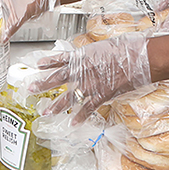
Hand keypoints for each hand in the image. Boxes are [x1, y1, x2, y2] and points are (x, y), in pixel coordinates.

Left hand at [31, 32, 150, 123]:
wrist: (138, 58)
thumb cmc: (124, 48)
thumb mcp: (103, 47)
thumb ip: (92, 55)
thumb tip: (89, 58)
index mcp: (81, 56)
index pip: (59, 59)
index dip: (48, 62)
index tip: (37, 64)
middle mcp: (81, 71)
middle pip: (57, 79)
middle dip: (43, 85)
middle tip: (31, 90)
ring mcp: (90, 84)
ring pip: (68, 97)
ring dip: (56, 106)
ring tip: (46, 111)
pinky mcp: (101, 95)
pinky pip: (87, 108)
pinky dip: (79, 116)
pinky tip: (73, 122)